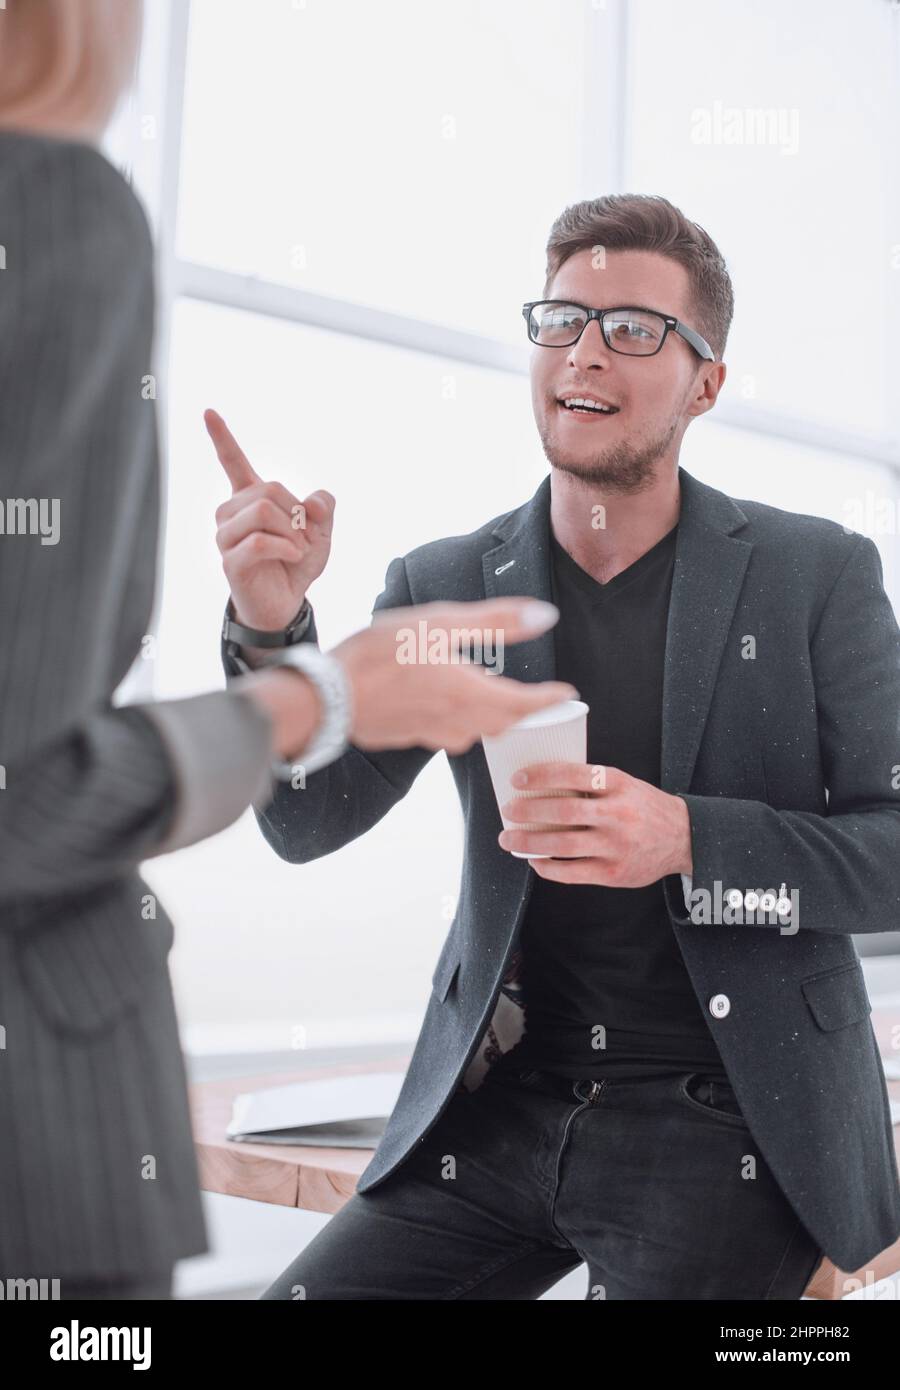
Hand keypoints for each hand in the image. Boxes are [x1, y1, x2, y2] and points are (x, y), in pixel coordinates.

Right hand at [207, 408, 334, 631]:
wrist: (286, 604)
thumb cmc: (297, 564)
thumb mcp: (321, 533)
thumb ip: (323, 509)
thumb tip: (311, 501)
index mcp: (250, 499)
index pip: (232, 462)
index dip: (221, 437)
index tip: (208, 411)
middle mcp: (231, 513)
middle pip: (269, 489)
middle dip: (298, 514)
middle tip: (305, 539)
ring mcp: (226, 536)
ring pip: (263, 512)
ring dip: (293, 533)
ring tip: (297, 551)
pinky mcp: (230, 560)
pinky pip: (261, 541)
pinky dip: (287, 548)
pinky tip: (293, 558)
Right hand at [332, 599, 578, 753]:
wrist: (327, 696)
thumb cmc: (382, 654)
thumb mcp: (440, 623)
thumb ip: (496, 622)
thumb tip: (546, 617)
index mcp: (472, 693)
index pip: (526, 704)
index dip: (549, 699)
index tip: (567, 693)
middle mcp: (458, 721)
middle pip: (503, 722)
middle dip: (524, 712)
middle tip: (538, 700)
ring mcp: (431, 734)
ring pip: (475, 730)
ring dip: (491, 718)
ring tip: (496, 701)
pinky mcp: (408, 737)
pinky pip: (445, 732)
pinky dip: (457, 719)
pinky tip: (444, 704)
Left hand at [497, 761, 692, 885]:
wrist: (684, 837)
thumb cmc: (643, 806)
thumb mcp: (624, 784)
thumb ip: (591, 783)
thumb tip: (541, 784)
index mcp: (618, 785)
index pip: (573, 775)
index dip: (541, 776)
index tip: (518, 779)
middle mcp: (618, 814)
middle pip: (564, 812)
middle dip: (529, 811)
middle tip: (508, 810)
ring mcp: (616, 846)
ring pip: (563, 845)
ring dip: (529, 843)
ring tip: (508, 839)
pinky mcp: (614, 872)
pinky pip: (572, 873)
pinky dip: (548, 867)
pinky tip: (534, 860)